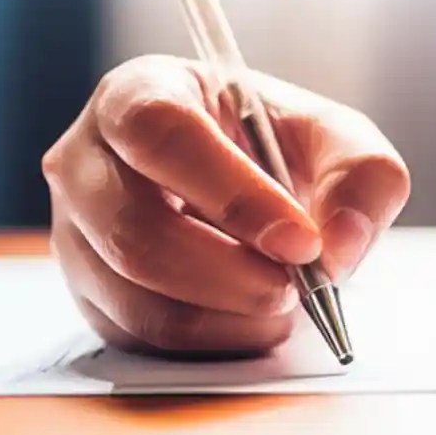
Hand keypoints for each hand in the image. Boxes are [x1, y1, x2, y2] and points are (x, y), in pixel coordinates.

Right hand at [43, 56, 408, 356]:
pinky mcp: (88, 294)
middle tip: (296, 287)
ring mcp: (75, 232)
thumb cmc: (273, 150)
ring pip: (137, 299)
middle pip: (135, 231)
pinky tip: (249, 318)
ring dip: (226, 317)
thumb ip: (360, 177)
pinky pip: (141, 339)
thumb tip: (337, 247)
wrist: (244, 188)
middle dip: (231, 274)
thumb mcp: (334, 140)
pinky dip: (211, 341)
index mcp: (138, 94)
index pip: (161, 135)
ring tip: (282, 302)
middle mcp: (87, 160)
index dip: (232, 193)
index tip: (298, 240)